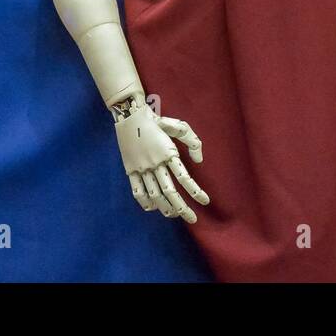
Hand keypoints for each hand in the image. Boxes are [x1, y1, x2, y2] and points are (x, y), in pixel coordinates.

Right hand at [114, 99, 209, 222]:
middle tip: (192, 219)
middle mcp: (155, 163)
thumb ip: (192, 141)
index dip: (195, 191)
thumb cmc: (158, 121)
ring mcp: (141, 168)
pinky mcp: (130, 170)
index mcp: (168, 153)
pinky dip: (144, 202)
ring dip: (165, 207)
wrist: (130, 116)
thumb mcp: (179, 126)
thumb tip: (199, 161)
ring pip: (154, 194)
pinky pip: (137, 190)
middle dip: (182, 208)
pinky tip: (152, 208)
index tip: (205, 201)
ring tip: (174, 215)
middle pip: (169, 191)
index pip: (184, 177)